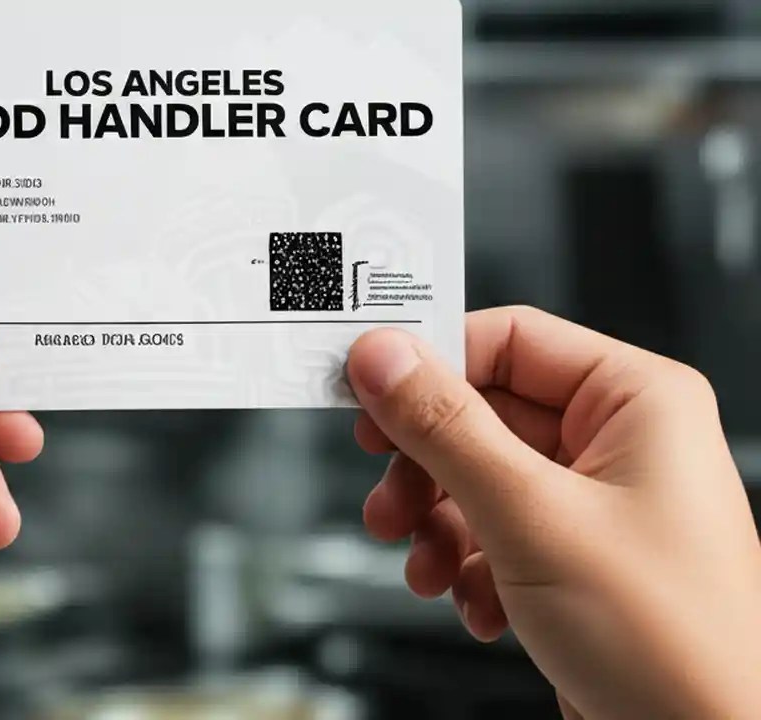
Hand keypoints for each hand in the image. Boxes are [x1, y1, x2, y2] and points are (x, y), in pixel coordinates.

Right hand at [347, 306, 760, 718]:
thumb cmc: (677, 642)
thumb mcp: (532, 516)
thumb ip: (446, 428)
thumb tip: (384, 359)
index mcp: (635, 401)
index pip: (507, 340)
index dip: (429, 363)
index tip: (364, 388)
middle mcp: (618, 444)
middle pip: (480, 416)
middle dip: (424, 467)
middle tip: (387, 497)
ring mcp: (594, 505)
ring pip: (476, 480)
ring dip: (438, 526)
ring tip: (425, 565)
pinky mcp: (573, 559)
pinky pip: (493, 535)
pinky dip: (468, 568)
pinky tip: (473, 601)